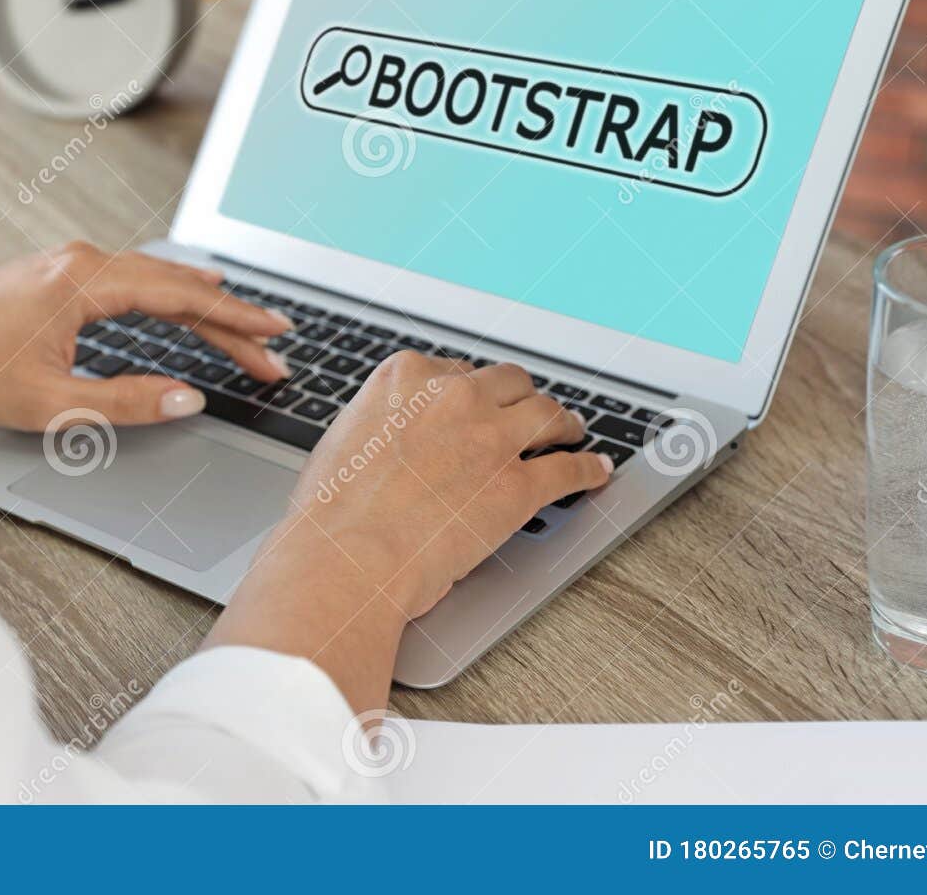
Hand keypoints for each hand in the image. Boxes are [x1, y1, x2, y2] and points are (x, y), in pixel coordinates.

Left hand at [0, 242, 291, 429]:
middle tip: (274, 350)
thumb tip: (188, 400)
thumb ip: (126, 403)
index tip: (274, 335)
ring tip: (247, 331)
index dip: (234, 321)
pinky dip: (173, 295)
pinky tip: (190, 299)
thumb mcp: (49, 402)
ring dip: (205, 308)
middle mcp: (84, 261)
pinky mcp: (63, 271)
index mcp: (85, 283)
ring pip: (159, 280)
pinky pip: (136, 278)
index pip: (181, 298)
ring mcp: (73, 261)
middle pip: (179, 287)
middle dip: (231, 321)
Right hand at [205, 352, 610, 713]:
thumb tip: (393, 441)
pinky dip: (587, 470)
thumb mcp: (345, 441)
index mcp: (406, 378)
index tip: (478, 404)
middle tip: (528, 412)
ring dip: (562, 423)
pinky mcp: (519, 485)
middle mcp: (453, 395)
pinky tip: (595, 472)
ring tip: (570, 433)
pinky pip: (568, 470)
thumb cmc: (331, 512)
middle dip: (520, 397)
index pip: (454, 370)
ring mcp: (491, 437)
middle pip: (508, 382)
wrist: (347, 555)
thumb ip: (382, 426)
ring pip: (546, 414)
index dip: (471, 391)